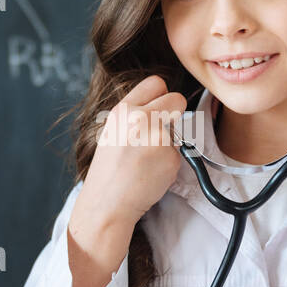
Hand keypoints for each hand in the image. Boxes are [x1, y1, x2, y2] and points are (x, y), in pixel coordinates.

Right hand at [76, 74, 186, 227]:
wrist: (107, 203)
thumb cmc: (108, 171)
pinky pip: (179, 154)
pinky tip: (151, 173)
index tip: (159, 107)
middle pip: (178, 99)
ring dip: (169, 143)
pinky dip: (169, 164)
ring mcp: (158, 138)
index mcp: (123, 110)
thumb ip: (135, 115)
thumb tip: (161, 108)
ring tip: (147, 160)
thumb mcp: (112, 132)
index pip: (156, 83)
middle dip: (175, 113)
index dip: (162, 95)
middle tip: (161, 131)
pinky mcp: (171, 157)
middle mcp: (141, 119)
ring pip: (178, 130)